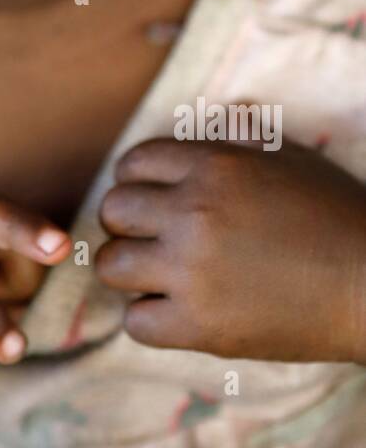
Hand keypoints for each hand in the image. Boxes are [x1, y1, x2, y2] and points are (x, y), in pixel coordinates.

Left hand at [96, 136, 365, 362]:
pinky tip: (176, 312)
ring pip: (111, 264)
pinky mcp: (200, 326)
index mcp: (213, 166)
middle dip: (127, 223)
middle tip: (152, 238)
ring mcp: (192, 270)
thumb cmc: (335, 217)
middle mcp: (194, 212)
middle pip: (113, 210)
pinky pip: (136, 321)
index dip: (136, 181)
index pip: (133, 163)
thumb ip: (238, 137)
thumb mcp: (288, 157)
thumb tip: (210, 122)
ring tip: (158, 275)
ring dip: (130, 269)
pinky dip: (150, 318)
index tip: (150, 199)